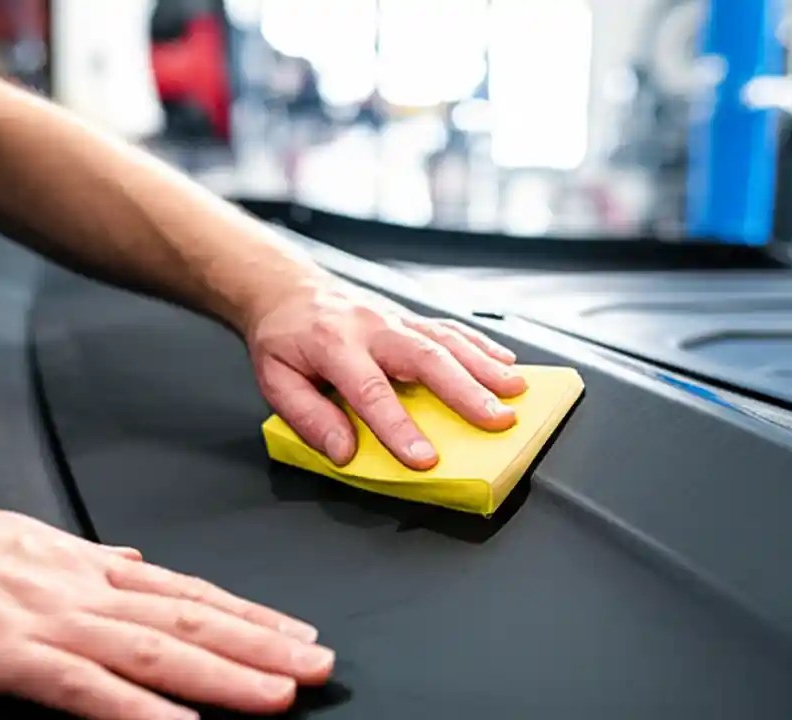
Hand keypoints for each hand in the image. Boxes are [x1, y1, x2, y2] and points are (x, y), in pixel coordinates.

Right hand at [0, 499, 332, 718]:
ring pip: (158, 651)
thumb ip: (88, 558)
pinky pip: (86, 689)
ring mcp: (54, 622)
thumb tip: (132, 559)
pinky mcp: (12, 656)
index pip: (190, 592)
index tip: (297, 631)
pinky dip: (139, 709)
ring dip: (225, 675)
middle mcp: (87, 590)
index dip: (250, 614)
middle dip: (262, 646)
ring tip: (280, 694)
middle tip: (319, 664)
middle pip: (192, 620)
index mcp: (91, 567)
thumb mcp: (32, 540)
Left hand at [246, 278, 527, 469]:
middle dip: (466, 392)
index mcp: (333, 346)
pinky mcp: (409, 318)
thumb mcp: (276, 381)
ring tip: (516, 392)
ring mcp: (395, 319)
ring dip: (485, 367)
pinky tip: (507, 363)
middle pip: (425, 358)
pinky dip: (482, 346)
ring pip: (446, 340)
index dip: (398, 428)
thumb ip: (308, 418)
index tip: (424, 459)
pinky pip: (450, 329)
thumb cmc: (282, 340)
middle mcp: (372, 328)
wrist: (286, 288)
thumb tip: (344, 451)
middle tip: (497, 420)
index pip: (371, 392)